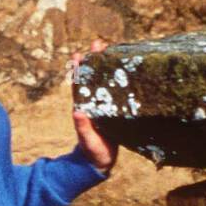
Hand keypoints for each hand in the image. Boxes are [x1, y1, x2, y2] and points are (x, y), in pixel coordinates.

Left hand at [70, 36, 118, 175]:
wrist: (100, 161)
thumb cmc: (91, 152)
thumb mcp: (87, 140)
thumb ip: (83, 128)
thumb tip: (77, 113)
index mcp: (85, 107)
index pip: (80, 85)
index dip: (79, 70)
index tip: (79, 55)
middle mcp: (94, 103)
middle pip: (93, 78)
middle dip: (95, 61)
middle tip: (98, 43)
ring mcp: (105, 105)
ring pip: (105, 82)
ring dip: (108, 66)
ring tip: (112, 48)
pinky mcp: (115, 109)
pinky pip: (117, 91)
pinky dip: (121, 79)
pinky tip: (127, 68)